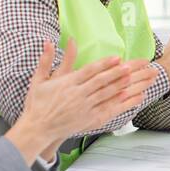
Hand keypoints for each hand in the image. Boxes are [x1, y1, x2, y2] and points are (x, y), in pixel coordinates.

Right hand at [9, 39, 158, 163]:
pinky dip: (118, 103)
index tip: (116, 58)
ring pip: (105, 94)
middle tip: (131, 66)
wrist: (37, 128)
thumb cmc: (37, 104)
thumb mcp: (38, 80)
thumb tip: (49, 42)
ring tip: (132, 78)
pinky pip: (106, 109)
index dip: (104, 64)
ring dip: (120, 85)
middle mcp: (77, 94)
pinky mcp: (87, 119)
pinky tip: (128, 97)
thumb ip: (46, 60)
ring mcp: (83, 107)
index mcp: (67, 83)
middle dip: (117, 73)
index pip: (89, 71)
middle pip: (101, 81)